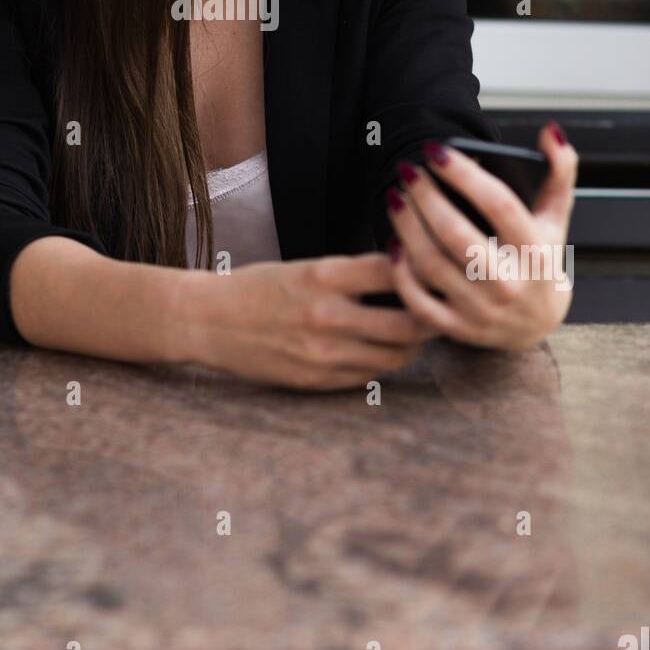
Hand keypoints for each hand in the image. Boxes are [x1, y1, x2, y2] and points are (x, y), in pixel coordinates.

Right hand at [191, 252, 439, 390]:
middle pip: (409, 324)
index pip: (395, 272)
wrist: (208, 321)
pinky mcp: (317, 381)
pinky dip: (382, 363)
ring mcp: (324, 354)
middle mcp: (328, 316)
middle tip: (441, 309)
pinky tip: (380, 350)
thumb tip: (408, 277)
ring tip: (416, 332)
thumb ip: (353, 275)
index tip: (434, 271)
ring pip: (396, 357)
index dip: (422, 271)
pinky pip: (369, 377)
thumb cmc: (258, 287)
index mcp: (324, 276)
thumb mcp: (305, 267)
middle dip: (432, 317)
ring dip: (413, 345)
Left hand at [384, 122, 577, 351]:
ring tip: (395, 196)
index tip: (435, 150)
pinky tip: (394, 241)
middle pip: (456, 233)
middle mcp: (509, 283)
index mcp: (535, 250)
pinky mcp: (457, 328)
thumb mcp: (556, 218)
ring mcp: (481, 310)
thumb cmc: (540, 259)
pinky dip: (401, 271)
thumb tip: (550, 131)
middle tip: (407, 169)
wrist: (537, 324)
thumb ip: (559, 172)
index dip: (464, 174)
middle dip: (425, 196)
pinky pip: (418, 301)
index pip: (498, 204)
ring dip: (406, 225)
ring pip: (431, 264)